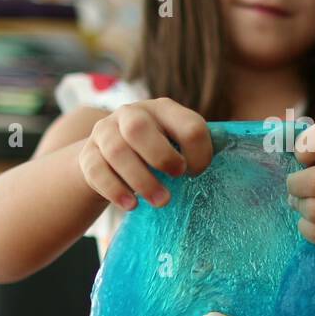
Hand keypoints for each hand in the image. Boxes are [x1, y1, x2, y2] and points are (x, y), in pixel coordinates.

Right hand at [78, 98, 211, 210]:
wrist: (108, 156)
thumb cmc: (156, 153)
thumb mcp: (176, 145)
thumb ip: (195, 151)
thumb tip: (226, 177)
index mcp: (164, 109)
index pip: (188, 125)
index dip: (199, 152)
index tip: (197, 173)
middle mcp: (131, 114)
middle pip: (139, 128)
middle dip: (162, 157)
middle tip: (177, 177)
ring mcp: (105, 132)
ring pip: (117, 151)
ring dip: (141, 180)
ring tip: (160, 202)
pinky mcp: (88, 155)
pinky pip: (97, 171)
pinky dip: (116, 190)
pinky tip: (132, 205)